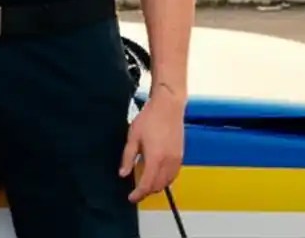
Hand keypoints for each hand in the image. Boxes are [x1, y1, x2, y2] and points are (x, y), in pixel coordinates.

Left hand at [119, 88, 185, 202]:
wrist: (168, 106)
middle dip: (147, 192)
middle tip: (136, 192)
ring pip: (167, 182)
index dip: (138, 194)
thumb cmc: (149, 119)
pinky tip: (157, 175)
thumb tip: (123, 173)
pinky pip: (173, 174)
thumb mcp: (133, 137)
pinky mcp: (181, 155)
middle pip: (158, 186)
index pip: (147, 184)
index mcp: (155, 158)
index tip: (131, 198)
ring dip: (156, 186)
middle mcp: (168, 161)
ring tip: (145, 184)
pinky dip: (165, 179)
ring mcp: (177, 159)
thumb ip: (128, 157)